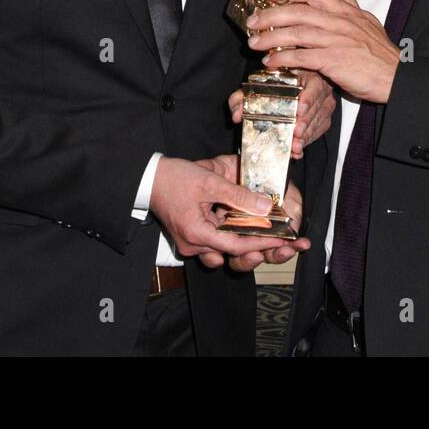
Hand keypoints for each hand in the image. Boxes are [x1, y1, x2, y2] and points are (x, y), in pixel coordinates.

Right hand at [148, 157, 291, 265]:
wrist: (149, 178)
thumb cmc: (174, 178)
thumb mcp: (210, 182)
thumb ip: (238, 195)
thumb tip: (264, 207)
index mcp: (197, 233)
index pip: (236, 246)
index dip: (261, 243)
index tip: (280, 239)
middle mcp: (193, 244)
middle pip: (231, 250)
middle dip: (255, 243)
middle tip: (276, 236)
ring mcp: (190, 243)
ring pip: (223, 247)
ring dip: (241, 240)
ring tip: (261, 232)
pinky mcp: (190, 236)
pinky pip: (213, 241)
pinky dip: (228, 234)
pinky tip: (239, 223)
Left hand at [228, 70, 334, 158]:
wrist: (281, 87)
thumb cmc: (271, 84)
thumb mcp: (253, 86)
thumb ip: (241, 98)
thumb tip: (237, 115)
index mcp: (304, 73)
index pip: (313, 85)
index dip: (308, 98)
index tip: (299, 110)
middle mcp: (318, 87)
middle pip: (317, 107)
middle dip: (306, 122)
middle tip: (296, 132)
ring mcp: (323, 103)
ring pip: (319, 120)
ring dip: (307, 134)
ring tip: (296, 144)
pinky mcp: (323, 117)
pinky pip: (319, 129)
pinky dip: (309, 140)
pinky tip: (299, 148)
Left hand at [244, 0, 399, 103]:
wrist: (396, 76)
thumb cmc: (380, 52)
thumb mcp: (366, 19)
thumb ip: (346, 1)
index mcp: (345, 10)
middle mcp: (338, 22)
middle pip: (297, 12)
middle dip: (270, 16)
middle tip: (252, 22)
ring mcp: (336, 41)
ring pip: (296, 34)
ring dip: (271, 39)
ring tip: (254, 44)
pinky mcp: (333, 61)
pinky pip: (302, 57)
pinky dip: (284, 59)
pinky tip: (271, 63)